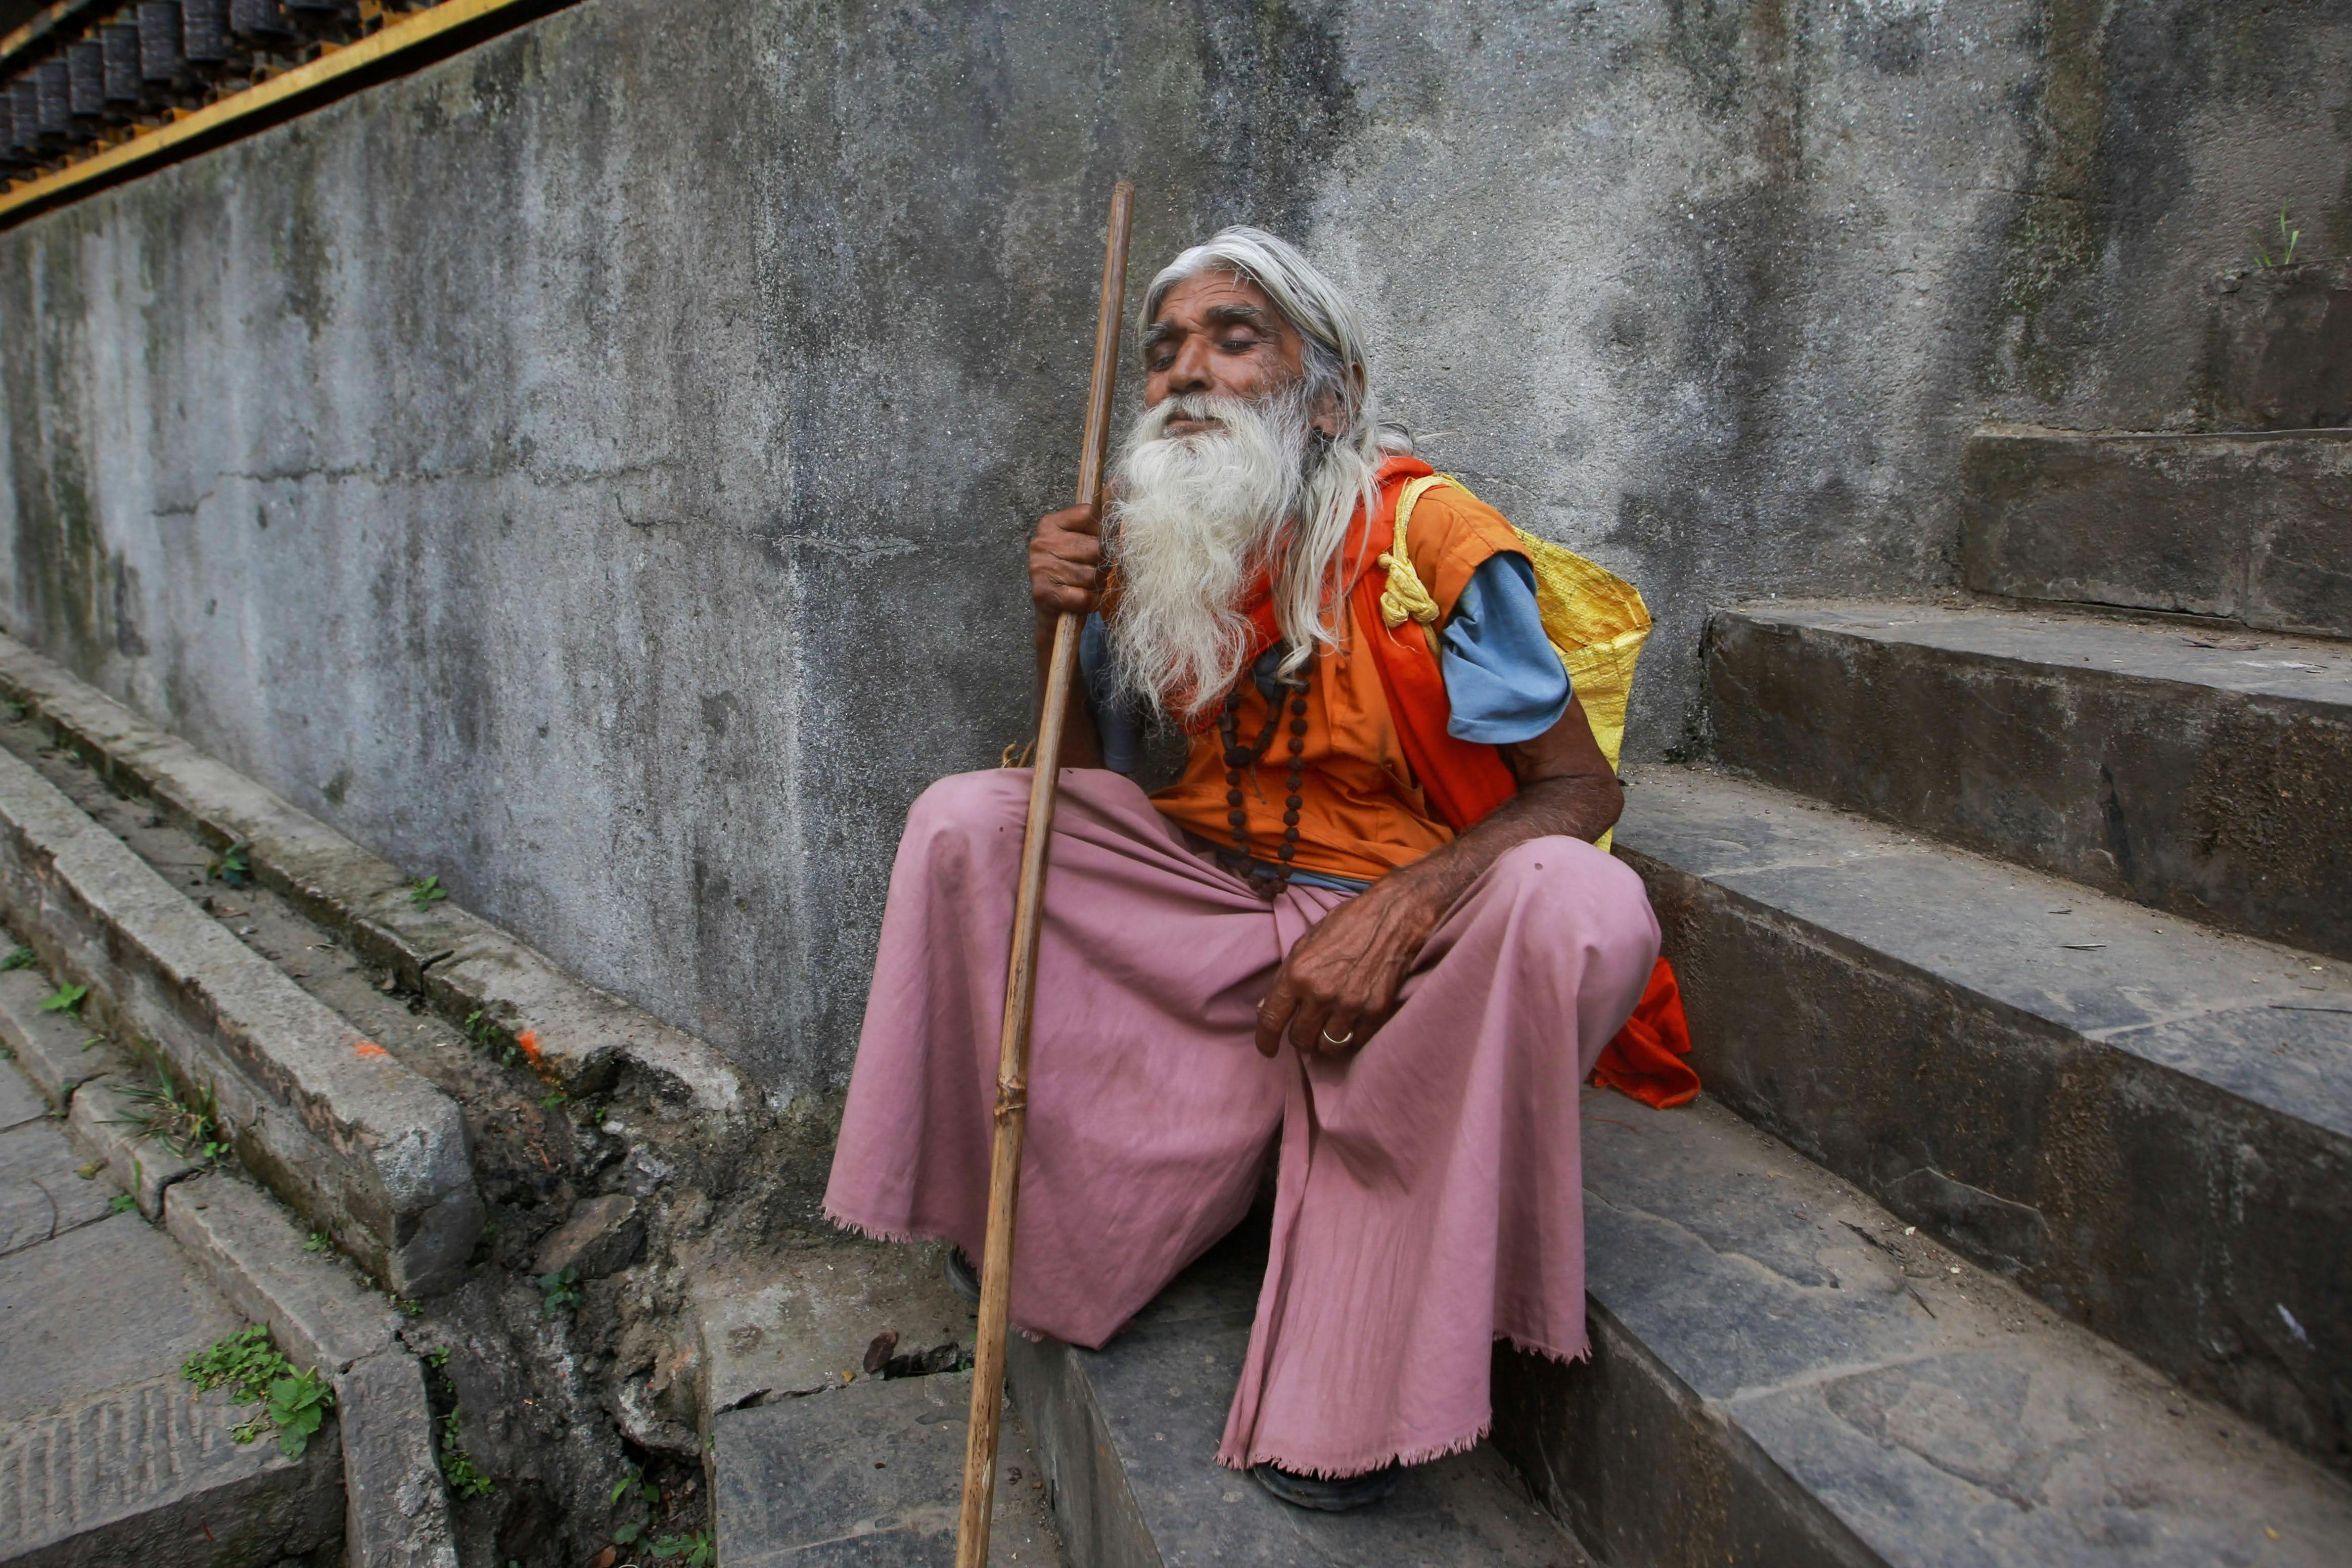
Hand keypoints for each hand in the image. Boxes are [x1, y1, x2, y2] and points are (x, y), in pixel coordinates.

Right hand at [1029, 502, 1102, 617]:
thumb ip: (1101, 516)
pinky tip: (1081, 600)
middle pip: (1096, 547)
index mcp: (1050, 523)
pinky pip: (1084, 596)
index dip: (1103, 532)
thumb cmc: (1075, 573)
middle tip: (1094, 572)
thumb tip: (1117, 482)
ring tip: (1086, 586)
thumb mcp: (1086, 540)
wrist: (1053, 614)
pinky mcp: (1043, 593)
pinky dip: (1090, 602)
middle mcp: (1041, 542)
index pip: (1090, 514)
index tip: (1097, 545)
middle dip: (1102, 564)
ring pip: (1092, 574)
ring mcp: (1040, 568)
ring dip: (1096, 585)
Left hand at [1253, 873, 1447, 1057]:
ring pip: (1328, 1047)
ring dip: (1325, 1041)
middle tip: (1306, 1028)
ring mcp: (1350, 1004)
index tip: (1268, 1049)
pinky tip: (1350, 1024)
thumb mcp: (1305, 944)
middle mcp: (1321, 993)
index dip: (1265, 1041)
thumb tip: (1269, 1007)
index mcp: (1298, 974)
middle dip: (1300, 1038)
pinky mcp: (1376, 1011)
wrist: (1392, 917)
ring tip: (1328, 1028)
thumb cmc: (1346, 925)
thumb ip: (1287, 978)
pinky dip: (1350, 1038)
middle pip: (1300, 1039)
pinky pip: (1356, 1042)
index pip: (1271, 1020)